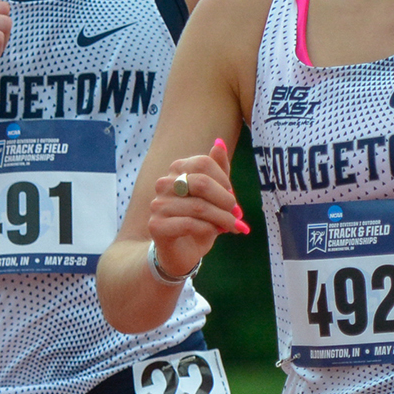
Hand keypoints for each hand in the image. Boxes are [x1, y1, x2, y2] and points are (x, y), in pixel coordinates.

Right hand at [148, 138, 250, 276]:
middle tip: (237, 214)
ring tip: (233, 226)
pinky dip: (209, 230)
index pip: (205, 163)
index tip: (232, 197)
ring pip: (199, 207)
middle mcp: (164, 183)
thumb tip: (219, 142)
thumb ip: (218, 170)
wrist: (180, 251)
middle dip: (226, 200)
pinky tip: (215, 233)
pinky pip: (190, 224)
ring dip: (223, 219)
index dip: (224, 181)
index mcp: (177, 169)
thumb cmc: (200, 220)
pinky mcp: (156, 226)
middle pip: (202, 183)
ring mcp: (158, 204)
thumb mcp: (214, 195)